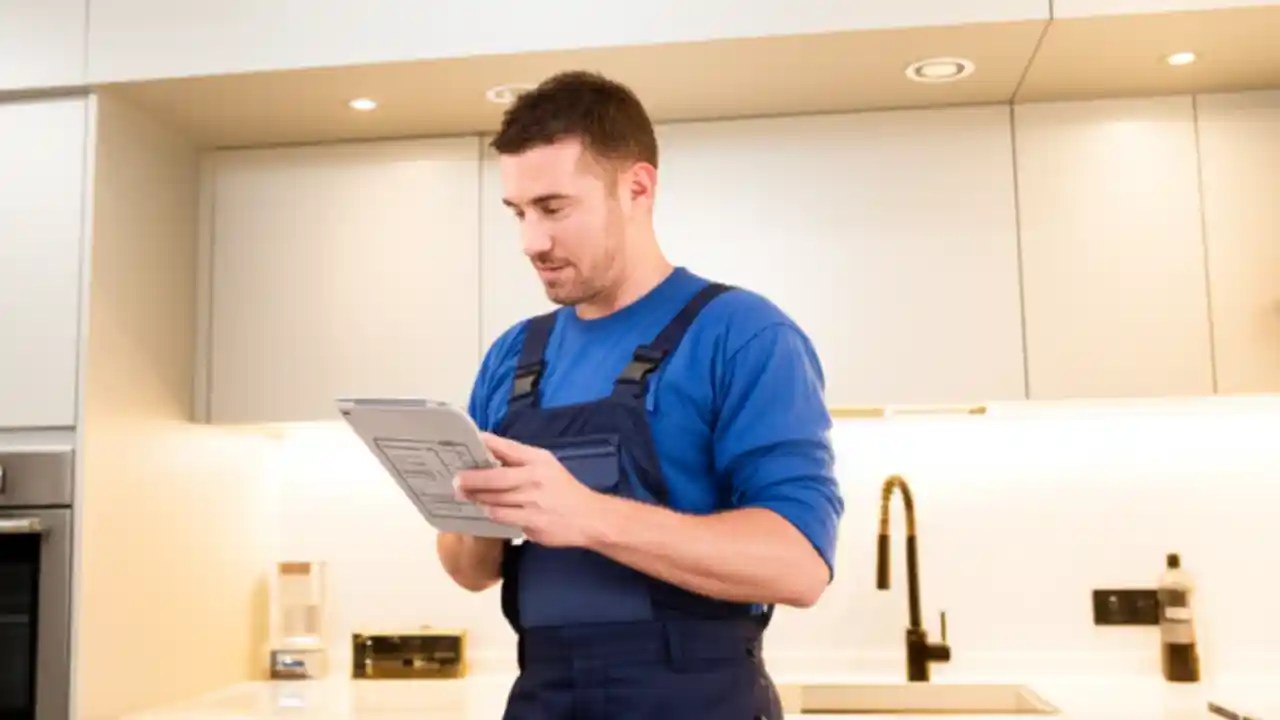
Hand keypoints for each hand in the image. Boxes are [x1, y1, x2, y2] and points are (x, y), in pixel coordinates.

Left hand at [454, 433, 608, 548]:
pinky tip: (484, 510)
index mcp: (538, 460)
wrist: (589, 518)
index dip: (485, 444)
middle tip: (456, 480)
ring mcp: (533, 503)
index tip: (466, 443)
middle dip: (471, 479)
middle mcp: (535, 479)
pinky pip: (503, 518)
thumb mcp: (547, 465)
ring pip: (494, 501)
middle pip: (494, 478)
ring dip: (477, 498)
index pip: (506, 447)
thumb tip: (489, 452)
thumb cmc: (563, 489)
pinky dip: (491, 513)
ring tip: (465, 495)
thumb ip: (520, 459)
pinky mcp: (532, 523)